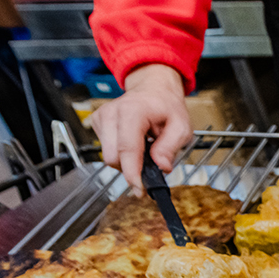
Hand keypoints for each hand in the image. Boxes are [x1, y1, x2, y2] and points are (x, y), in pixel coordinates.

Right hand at [89, 63, 190, 193]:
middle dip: (131, 167)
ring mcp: (102, 117)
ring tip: (144, 146)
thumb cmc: (167, 106)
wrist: (152, 88)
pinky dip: (121, 151)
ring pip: (108, 156)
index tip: (139, 190)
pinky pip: (106, 149)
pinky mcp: (97, 122)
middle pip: (114, 157)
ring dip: (126, 160)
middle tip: (150, 163)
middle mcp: (112, 113)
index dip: (132, 173)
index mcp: (133, 111)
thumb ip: (171, 147)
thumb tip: (161, 167)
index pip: (127, 149)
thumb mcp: (181, 126)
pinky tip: (133, 141)